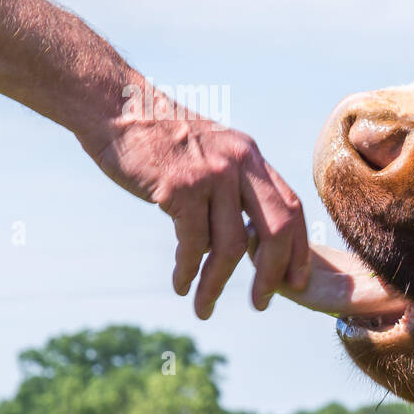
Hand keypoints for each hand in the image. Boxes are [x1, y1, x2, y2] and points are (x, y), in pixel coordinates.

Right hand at [84, 115, 310, 318]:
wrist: (114, 106)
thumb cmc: (158, 138)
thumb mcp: (210, 153)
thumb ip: (232, 190)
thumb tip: (240, 243)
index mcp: (252, 158)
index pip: (292, 208)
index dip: (298, 250)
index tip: (296, 281)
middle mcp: (240, 165)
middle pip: (277, 230)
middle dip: (272, 273)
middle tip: (263, 303)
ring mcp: (212, 175)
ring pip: (231, 244)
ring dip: (217, 283)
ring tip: (204, 306)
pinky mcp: (180, 188)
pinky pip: (193, 242)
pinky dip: (187, 270)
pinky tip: (181, 284)